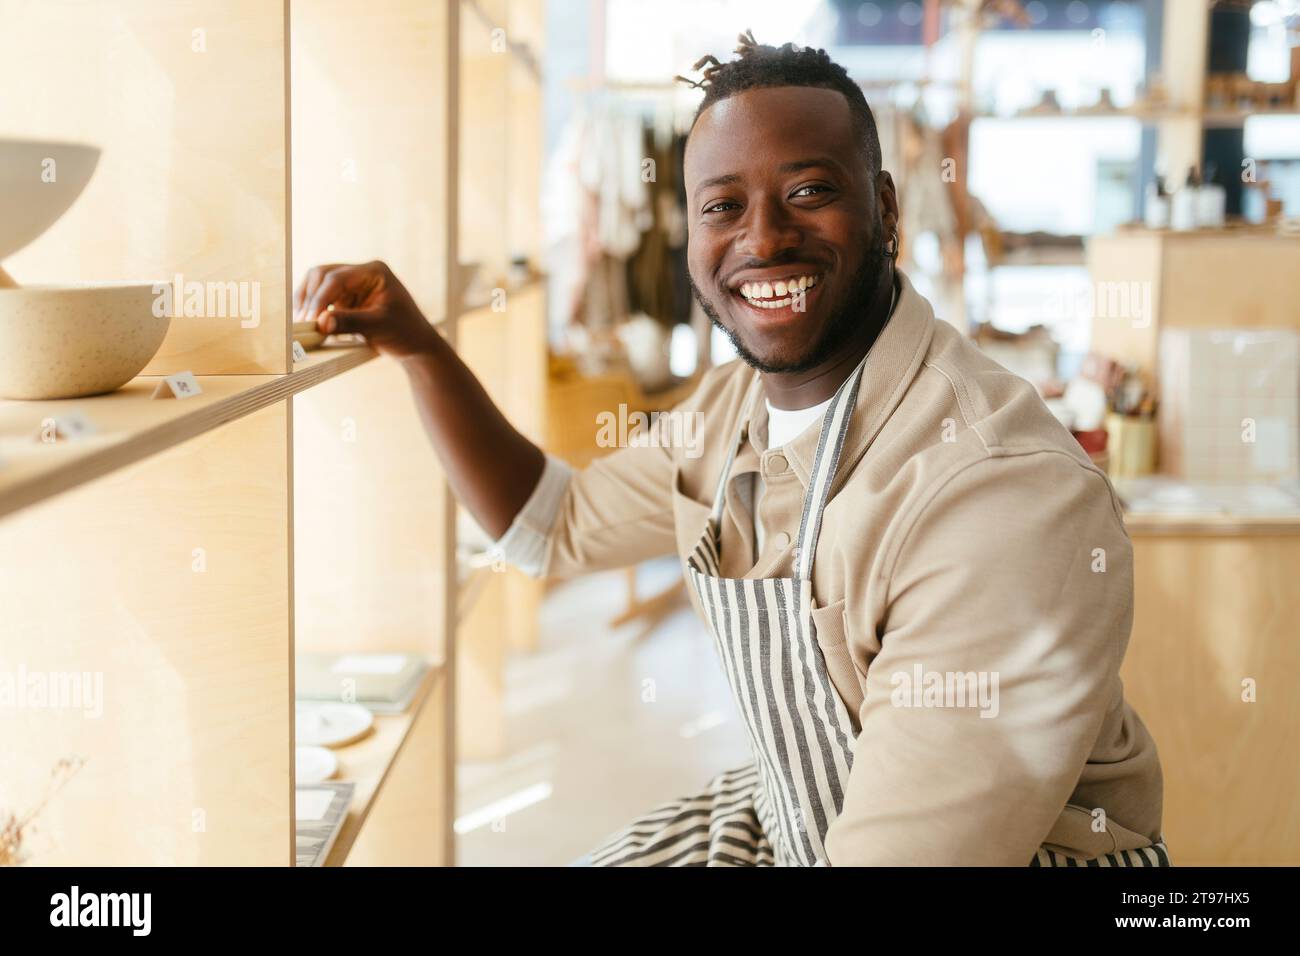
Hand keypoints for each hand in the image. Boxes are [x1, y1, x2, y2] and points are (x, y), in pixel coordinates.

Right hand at [293, 260, 439, 357]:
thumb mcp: (379, 327)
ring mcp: (352, 283)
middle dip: (310, 298)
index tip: (312, 320)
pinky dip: (314, 309)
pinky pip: (322, 298)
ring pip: (318, 284)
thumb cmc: (405, 332)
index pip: (337, 278)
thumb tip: (321, 322)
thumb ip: (351, 322)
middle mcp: (361, 272)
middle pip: (322, 275)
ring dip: (308, 303)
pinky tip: (310, 323)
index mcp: (374, 271)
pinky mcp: (346, 297)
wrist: (415, 344)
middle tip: (303, 323)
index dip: (320, 299)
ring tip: (303, 324)